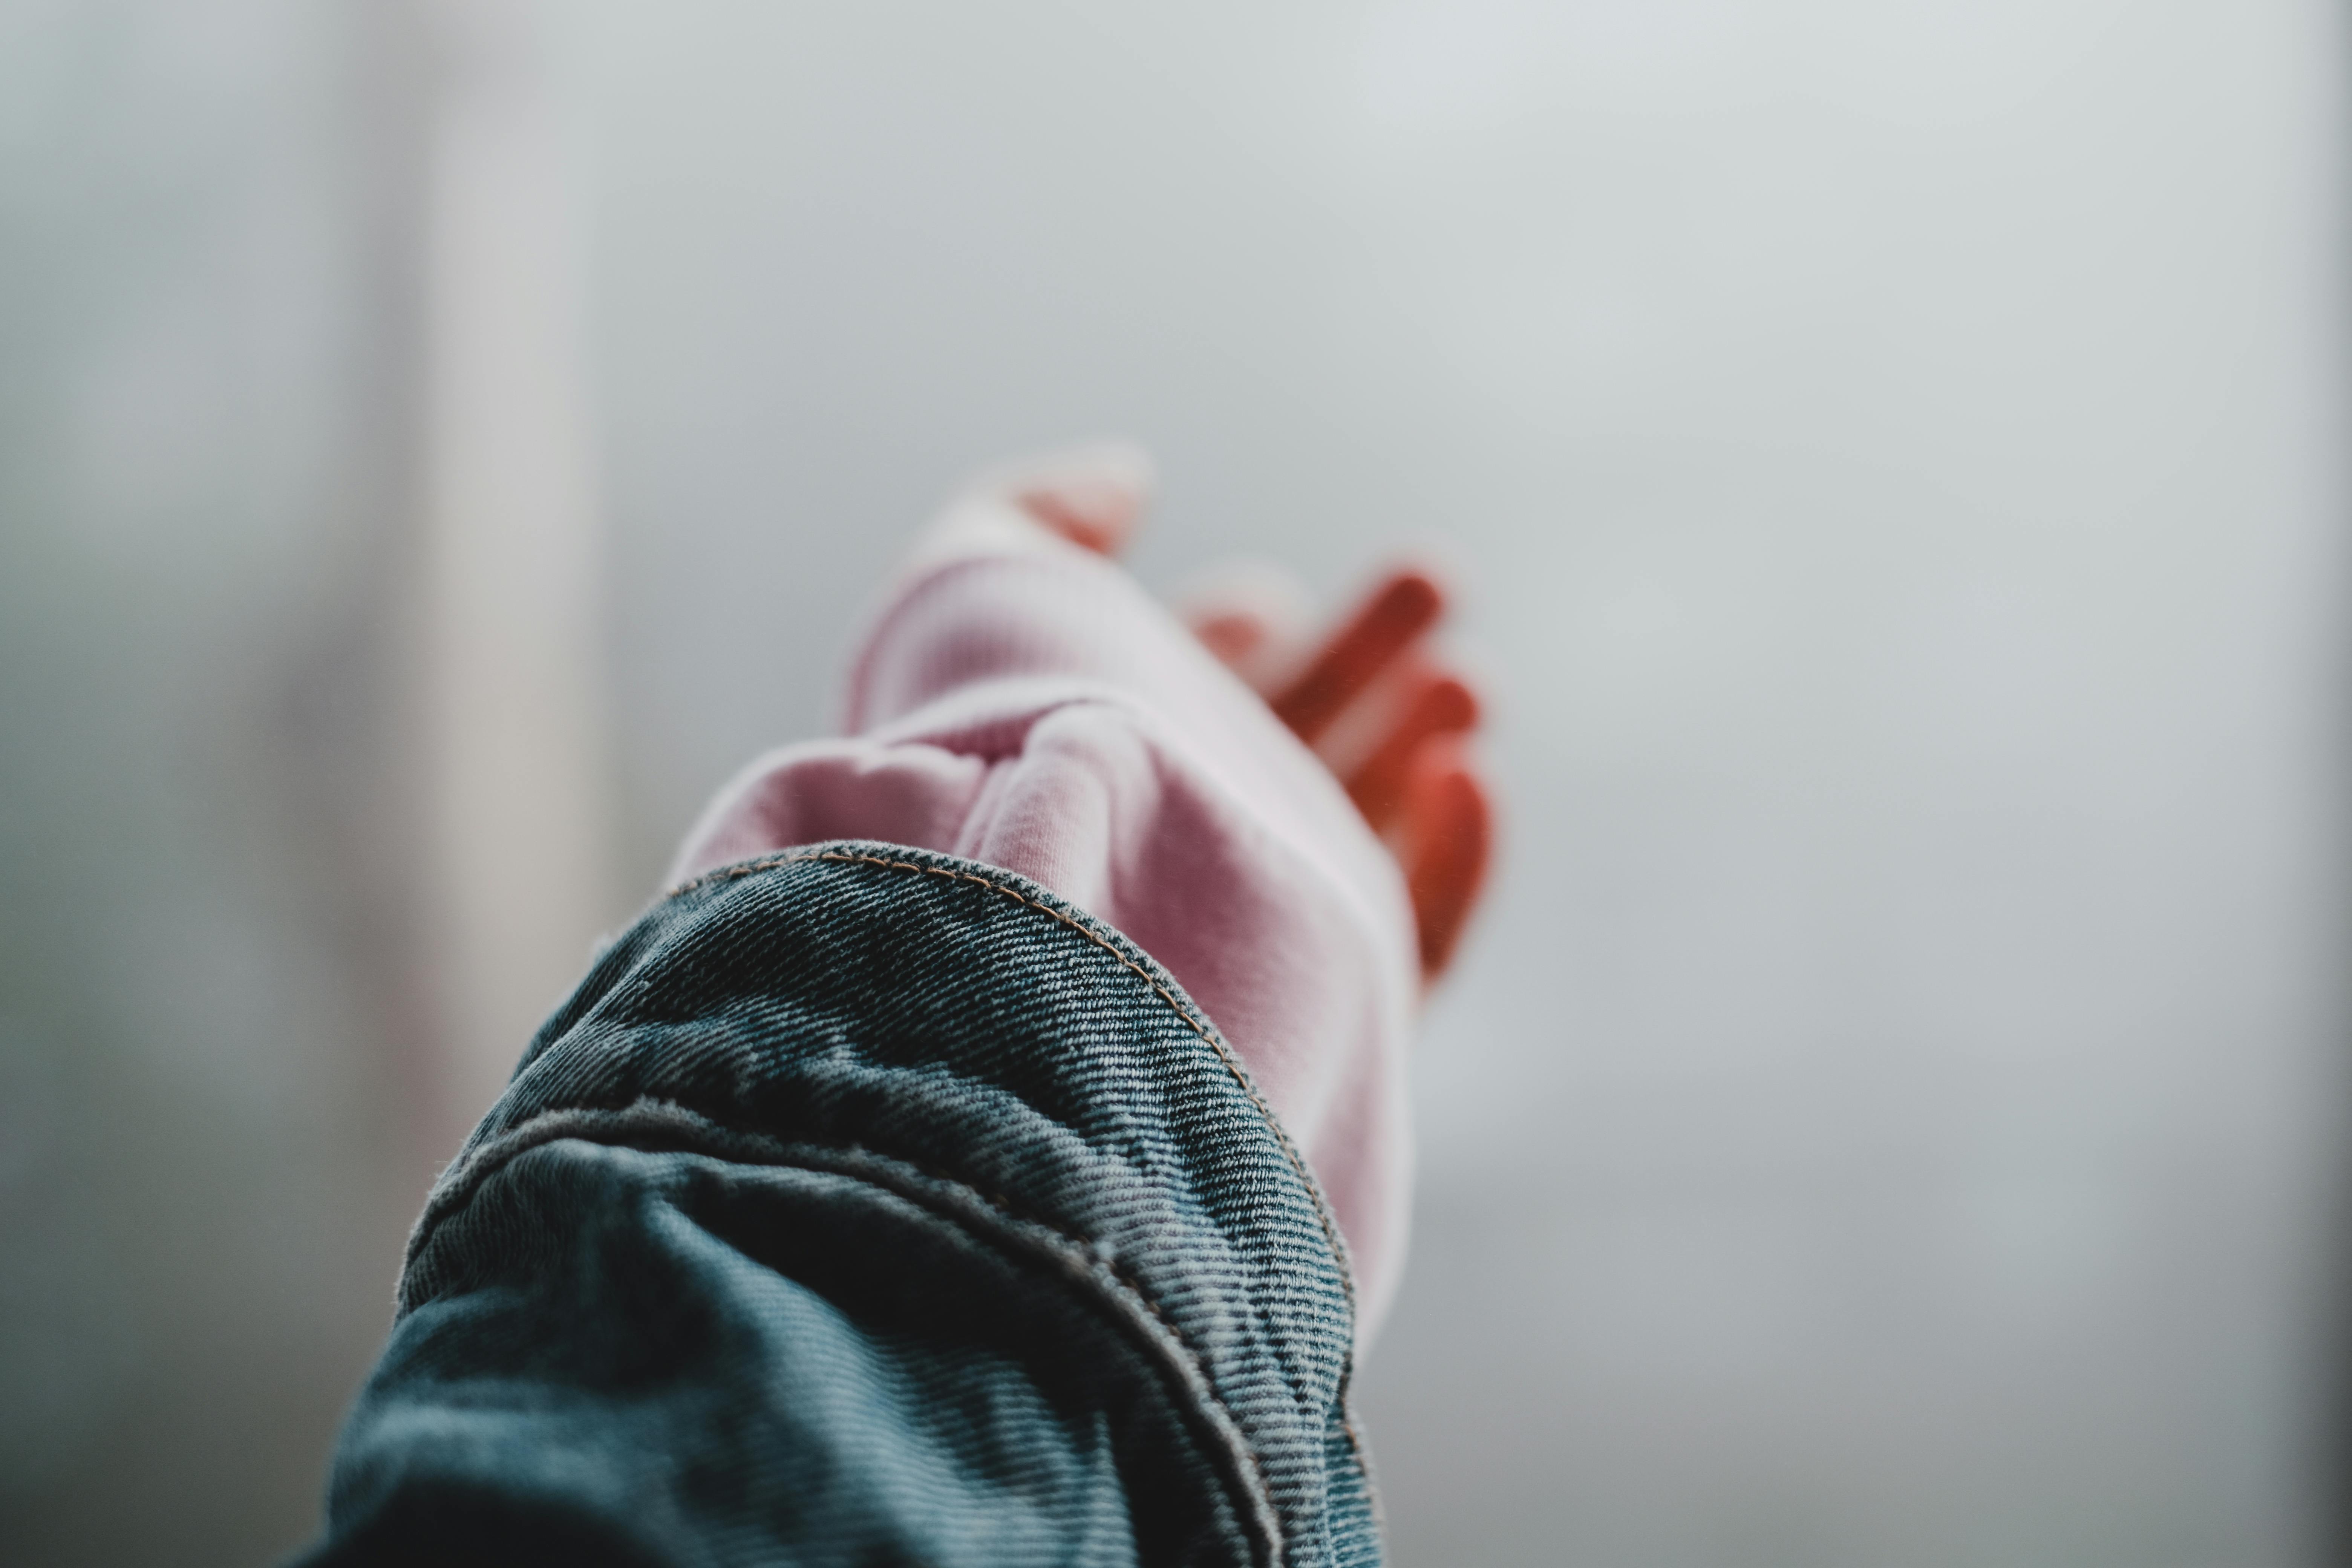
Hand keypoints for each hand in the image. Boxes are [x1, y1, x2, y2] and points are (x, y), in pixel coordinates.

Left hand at [1005, 450, 1494, 982]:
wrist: (1000, 991)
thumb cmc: (958, 791)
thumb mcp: (964, 603)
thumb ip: (1035, 516)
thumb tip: (1134, 478)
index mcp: (1090, 781)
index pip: (1177, 708)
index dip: (1231, 641)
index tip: (1260, 600)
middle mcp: (1169, 861)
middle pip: (1287, 750)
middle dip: (1361, 656)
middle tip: (1433, 577)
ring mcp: (1250, 946)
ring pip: (1360, 836)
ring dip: (1422, 739)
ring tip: (1462, 679)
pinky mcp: (1323, 1023)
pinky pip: (1417, 947)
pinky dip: (1461, 861)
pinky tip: (1470, 775)